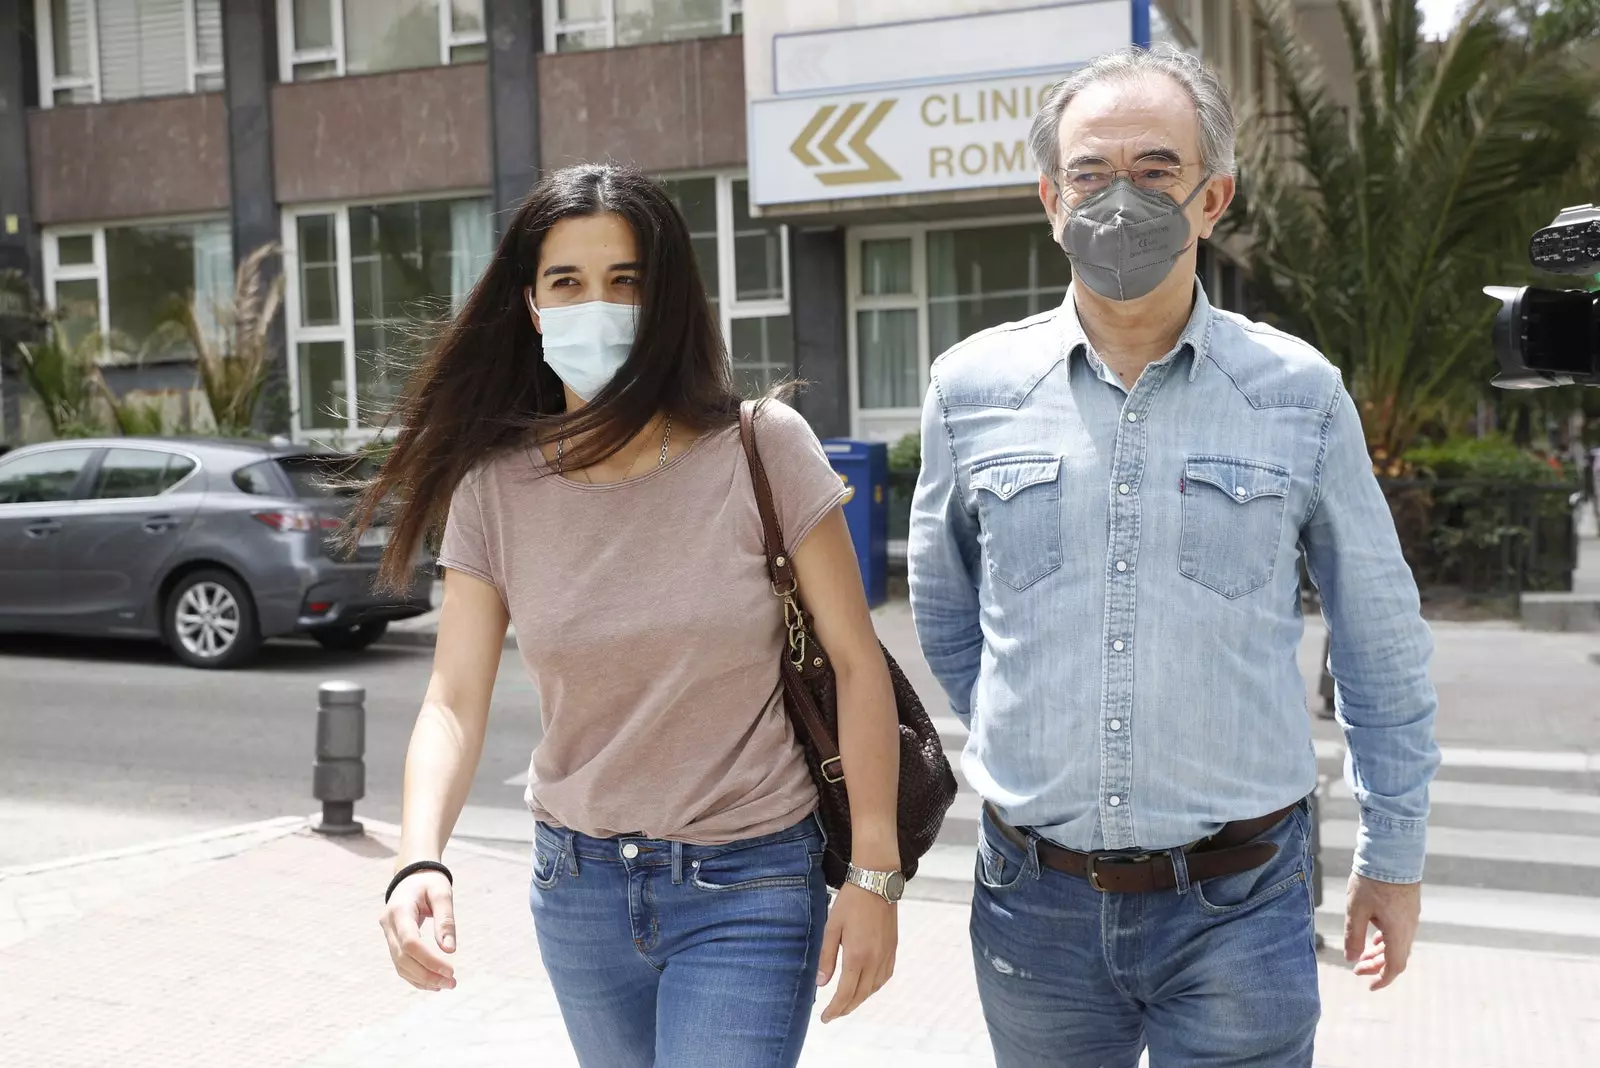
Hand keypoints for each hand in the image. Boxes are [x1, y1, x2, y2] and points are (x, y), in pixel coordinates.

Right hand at [379, 869, 457, 990]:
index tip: (450, 970)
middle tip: (451, 983)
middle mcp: (388, 924)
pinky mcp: (392, 940)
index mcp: (399, 909)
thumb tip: (450, 950)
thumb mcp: (442, 893)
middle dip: (427, 974)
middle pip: (402, 958)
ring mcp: (387, 933)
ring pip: (399, 964)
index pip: (410, 942)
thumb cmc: (429, 882)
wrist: (412, 875)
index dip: (428, 960)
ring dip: (421, 979)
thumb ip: (445, 919)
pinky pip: (400, 963)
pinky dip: (415, 976)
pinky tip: (433, 983)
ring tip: (445, 985)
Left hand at [816, 882, 897, 1022]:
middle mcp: (875, 960)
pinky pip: (884, 977)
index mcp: (857, 956)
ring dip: (860, 1000)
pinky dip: (873, 988)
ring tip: (846, 1003)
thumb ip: (827, 957)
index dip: (835, 1009)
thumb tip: (821, 983)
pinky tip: (865, 987)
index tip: (825, 1018)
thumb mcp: (832, 928)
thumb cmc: (850, 903)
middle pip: (860, 995)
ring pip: (874, 989)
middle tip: (833, 1014)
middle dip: (846, 1008)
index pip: (846, 993)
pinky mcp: (893, 949)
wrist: (876, 883)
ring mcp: (886, 955)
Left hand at [1344, 873, 1419, 990]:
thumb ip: (1354, 936)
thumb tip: (1352, 958)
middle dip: (1376, 966)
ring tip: (1362, 954)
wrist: (1392, 853)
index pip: (1394, 966)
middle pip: (1396, 956)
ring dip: (1380, 952)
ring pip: (1397, 944)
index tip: (1370, 986)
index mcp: (1398, 932)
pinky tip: (1374, 935)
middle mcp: (1409, 928)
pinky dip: (1386, 939)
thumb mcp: (1356, 910)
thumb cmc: (1372, 881)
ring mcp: (1410, 917)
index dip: (1383, 979)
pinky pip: (1399, 931)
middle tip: (1357, 969)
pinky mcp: (1408, 906)